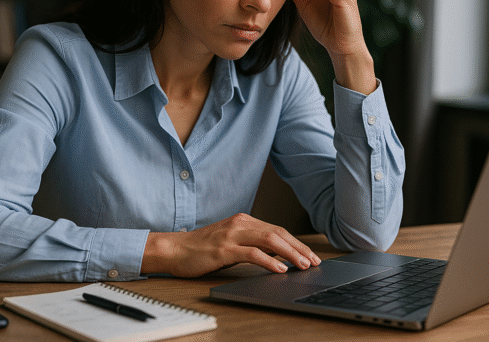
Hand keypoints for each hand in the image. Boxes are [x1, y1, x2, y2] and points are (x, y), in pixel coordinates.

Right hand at [141, 213, 320, 277]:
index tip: (310, 254)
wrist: (174, 249)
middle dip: (299, 248)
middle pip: (278, 233)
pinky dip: (269, 261)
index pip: (277, 230)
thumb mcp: (231, 241)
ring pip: (269, 240)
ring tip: (303, 265)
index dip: (296, 242)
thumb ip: (252, 243)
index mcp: (244, 221)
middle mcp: (240, 224)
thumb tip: (278, 255)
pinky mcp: (223, 249)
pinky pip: (252, 253)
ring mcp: (231, 235)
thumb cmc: (202, 248)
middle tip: (314, 261)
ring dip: (290, 253)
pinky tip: (280, 269)